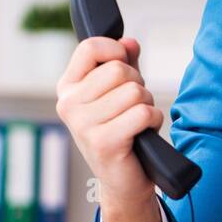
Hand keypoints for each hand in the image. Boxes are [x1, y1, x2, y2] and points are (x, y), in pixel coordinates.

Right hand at [56, 36, 166, 221]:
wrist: (123, 180)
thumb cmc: (122, 132)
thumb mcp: (120, 93)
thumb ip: (123, 63)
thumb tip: (129, 41)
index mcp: (68, 88)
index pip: (91, 47)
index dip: (117, 50)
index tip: (125, 64)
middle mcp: (69, 105)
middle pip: (120, 70)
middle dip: (138, 85)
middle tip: (132, 107)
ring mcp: (82, 124)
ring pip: (135, 92)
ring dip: (147, 106)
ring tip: (136, 123)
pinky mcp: (103, 142)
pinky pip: (143, 113)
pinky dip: (153, 121)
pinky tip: (143, 134)